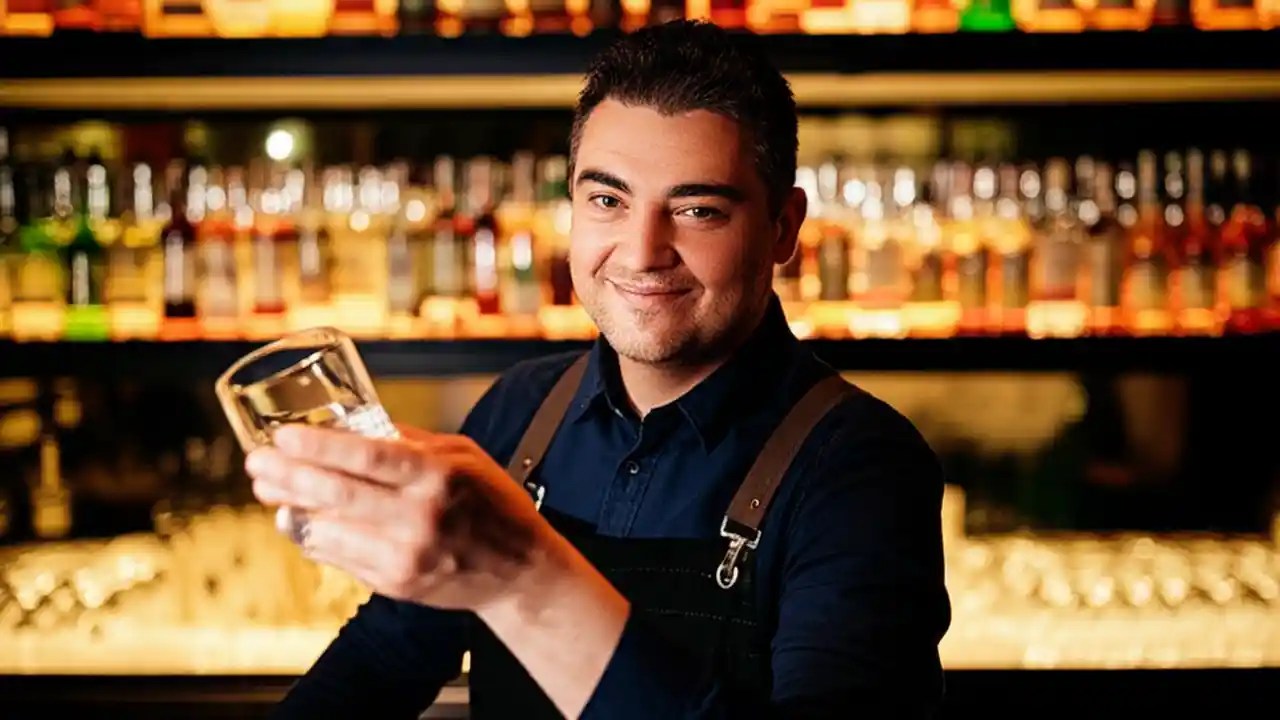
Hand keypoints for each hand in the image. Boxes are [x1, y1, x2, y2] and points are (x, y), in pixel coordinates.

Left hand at [245, 423, 555, 611]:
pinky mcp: (396, 583)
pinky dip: (312, 536)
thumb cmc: (492, 504)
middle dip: (288, 475)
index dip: (317, 446)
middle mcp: (419, 517)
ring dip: (290, 507)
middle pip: (337, 493)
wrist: (520, 571)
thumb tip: (354, 426)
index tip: (282, 437)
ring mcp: (405, 555)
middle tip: (256, 461)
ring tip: (268, 487)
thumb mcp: (463, 456)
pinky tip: (296, 519)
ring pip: (329, 529)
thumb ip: (411, 442)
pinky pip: (339, 557)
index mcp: (437, 476)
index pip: (366, 457)